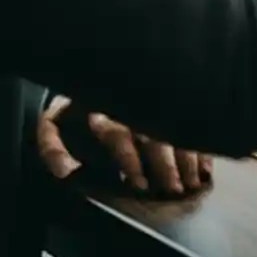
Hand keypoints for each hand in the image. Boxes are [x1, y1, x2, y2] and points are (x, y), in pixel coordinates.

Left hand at [37, 96, 211, 195]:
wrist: (98, 67)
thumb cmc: (80, 104)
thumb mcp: (57, 121)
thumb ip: (52, 146)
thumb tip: (65, 172)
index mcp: (104, 110)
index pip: (119, 136)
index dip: (130, 163)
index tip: (138, 185)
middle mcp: (134, 107)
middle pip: (154, 137)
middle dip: (165, 167)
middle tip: (172, 189)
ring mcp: (159, 105)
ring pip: (178, 132)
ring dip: (187, 161)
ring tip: (190, 184)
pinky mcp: (177, 105)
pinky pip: (195, 126)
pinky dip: (202, 150)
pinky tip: (205, 170)